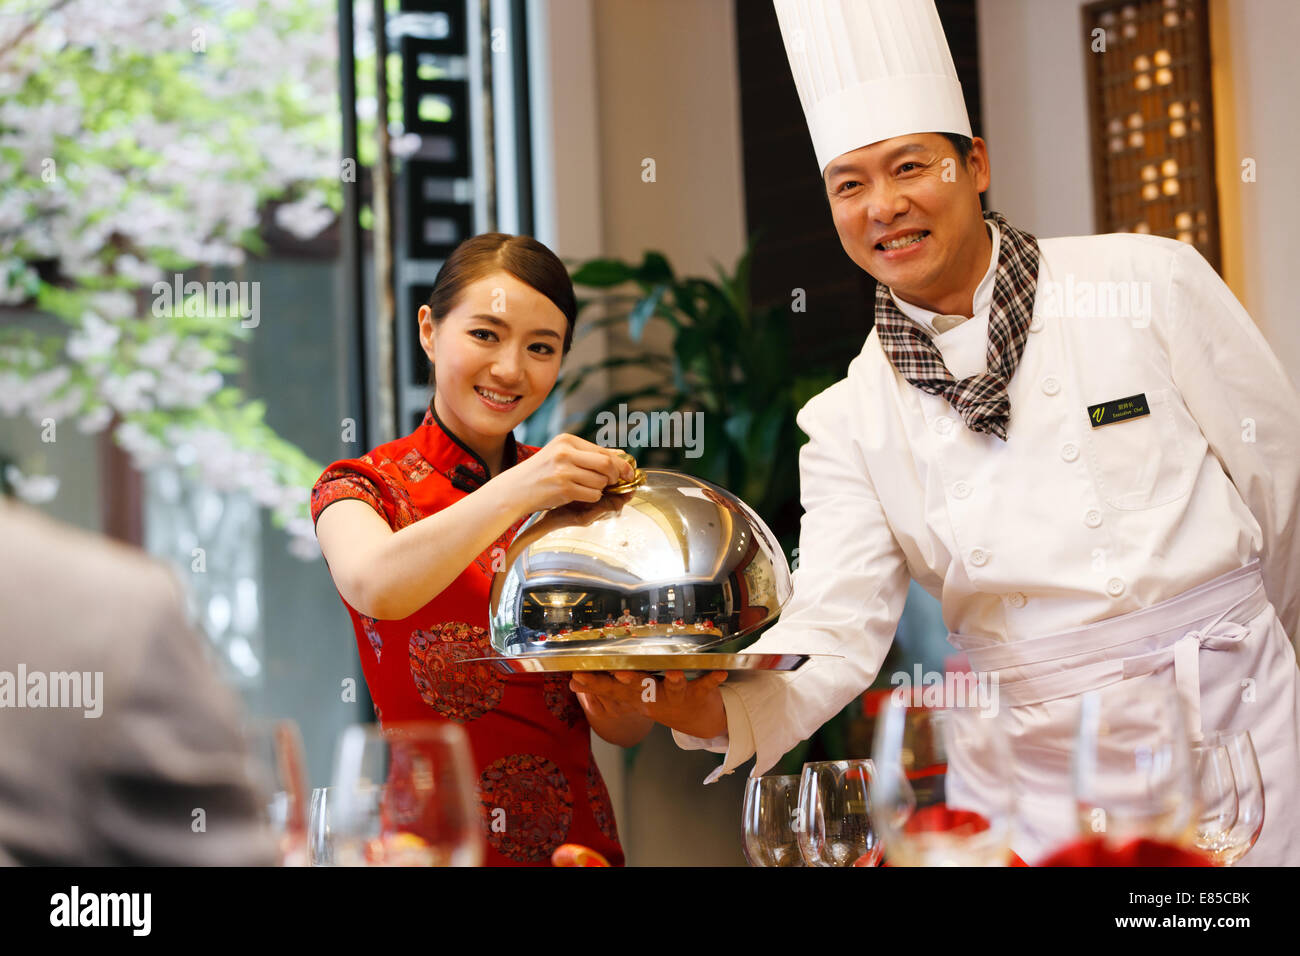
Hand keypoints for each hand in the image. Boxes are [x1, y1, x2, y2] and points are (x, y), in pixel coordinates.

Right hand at [493, 434, 633, 514]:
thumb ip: (590, 454)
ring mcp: (564, 470)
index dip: (621, 464)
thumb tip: (622, 455)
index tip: (629, 472)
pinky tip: (579, 495)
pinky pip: (592, 494)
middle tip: (614, 482)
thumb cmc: (540, 473)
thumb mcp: (562, 455)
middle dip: (616, 476)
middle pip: (607, 464)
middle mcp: (565, 452)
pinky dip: (591, 497)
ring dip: (600, 488)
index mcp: (566, 440)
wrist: (515, 489)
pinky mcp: (563, 488)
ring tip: (586, 488)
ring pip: (600, 481)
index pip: (604, 451)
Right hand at [570, 670, 728, 738]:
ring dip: (673, 680)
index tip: (578, 674)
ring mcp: (676, 696)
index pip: (611, 688)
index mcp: (635, 694)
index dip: (594, 683)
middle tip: (619, 671)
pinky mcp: (698, 694)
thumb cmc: (657, 698)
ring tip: (674, 672)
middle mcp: (654, 696)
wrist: (696, 720)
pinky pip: (706, 686)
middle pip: (639, 688)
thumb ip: (602, 686)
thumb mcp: (629, 695)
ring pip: (673, 688)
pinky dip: (713, 680)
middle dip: (629, 680)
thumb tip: (571, 681)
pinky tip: (720, 673)